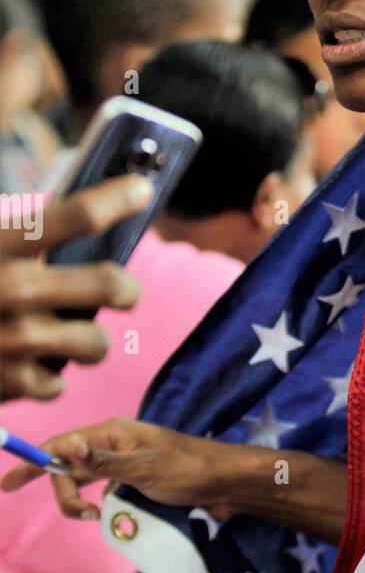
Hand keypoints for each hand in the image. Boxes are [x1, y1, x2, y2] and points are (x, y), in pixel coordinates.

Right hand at [0, 174, 150, 399]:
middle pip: (110, 284)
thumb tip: (76, 218)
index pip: (75, 215)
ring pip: (96, 343)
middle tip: (125, 291)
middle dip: (127, 289)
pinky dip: (47, 377)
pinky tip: (25, 364)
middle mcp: (11, 290)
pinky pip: (59, 383)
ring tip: (69, 336)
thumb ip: (21, 237)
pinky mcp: (11, 383)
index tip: (142, 189)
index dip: (117, 198)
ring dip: (89, 341)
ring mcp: (14, 340)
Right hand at [0, 417, 226, 519]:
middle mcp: (112, 443)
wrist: (225, 483)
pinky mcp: (133, 478)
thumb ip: (103, 462)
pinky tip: (107, 515)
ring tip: (96, 518)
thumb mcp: (145, 468)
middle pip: (67, 468)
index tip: (7, 485)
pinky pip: (102, 491)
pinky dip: (98, 504)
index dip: (31, 462)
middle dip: (66, 494)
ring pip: (83, 481)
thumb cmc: (189, 471)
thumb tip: (66, 446)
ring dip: (80, 502)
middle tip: (86, 517)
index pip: (59, 446)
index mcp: (110, 433)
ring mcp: (122, 461)